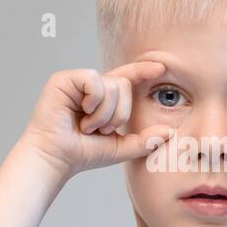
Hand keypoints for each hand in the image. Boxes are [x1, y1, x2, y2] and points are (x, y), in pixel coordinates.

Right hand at [20, 61, 175, 177]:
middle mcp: (91, 86)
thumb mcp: (119, 148)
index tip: (162, 68)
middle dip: (119, 113)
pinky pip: (94, 81)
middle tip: (100, 129)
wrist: (56, 159)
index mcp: (104, 98)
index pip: (127, 79)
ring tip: (87, 126)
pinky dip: (93, 102)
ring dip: (104, 114)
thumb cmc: (82, 153)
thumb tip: (169, 131)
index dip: (143, 71)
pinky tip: (80, 114)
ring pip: (112, 85)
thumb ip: (144, 140)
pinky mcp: (64, 79)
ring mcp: (77, 81)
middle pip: (124, 85)